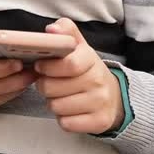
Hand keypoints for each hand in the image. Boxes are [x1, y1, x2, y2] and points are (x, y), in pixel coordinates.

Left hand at [33, 18, 123, 133]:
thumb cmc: (86, 69)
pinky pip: (66, 124)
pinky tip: (69, 109)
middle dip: (44, 85)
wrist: (113, 95)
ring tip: (60, 95)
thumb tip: (52, 29)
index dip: (48, 67)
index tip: (40, 66)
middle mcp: (98, 81)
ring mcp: (100, 103)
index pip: (68, 64)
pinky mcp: (99, 122)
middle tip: (50, 82)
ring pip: (57, 107)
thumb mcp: (78, 46)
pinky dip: (63, 118)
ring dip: (52, 102)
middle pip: (53, 88)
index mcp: (90, 59)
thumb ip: (65, 31)